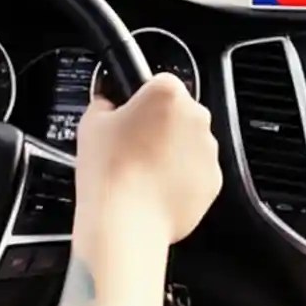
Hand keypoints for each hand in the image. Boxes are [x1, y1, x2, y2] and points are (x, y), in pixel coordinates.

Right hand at [74, 73, 221, 246]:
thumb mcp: (91, 123)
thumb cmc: (107, 171)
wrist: (125, 223)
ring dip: (173, 151)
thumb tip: (108, 103)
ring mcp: (209, 149)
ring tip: (143, 172)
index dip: (141, 100)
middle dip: (161, 125)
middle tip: (133, 146)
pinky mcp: (214, 180)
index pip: (158, 83)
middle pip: (178, 112)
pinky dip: (182, 177)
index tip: (130, 116)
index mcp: (166, 93)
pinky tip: (156, 189)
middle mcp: (195, 116)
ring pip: (190, 142)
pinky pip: (197, 171)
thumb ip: (105, 103)